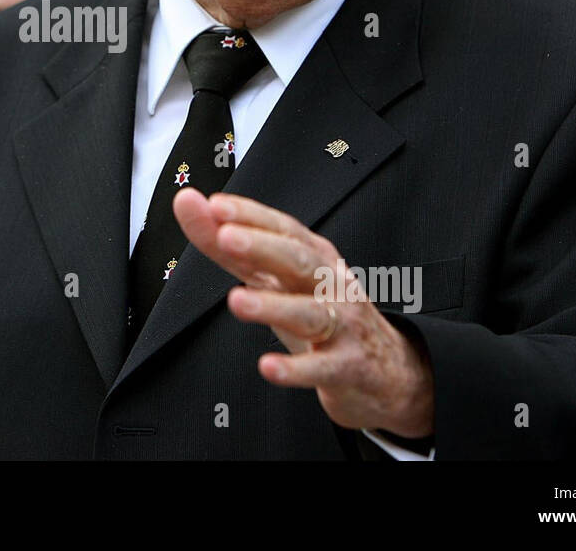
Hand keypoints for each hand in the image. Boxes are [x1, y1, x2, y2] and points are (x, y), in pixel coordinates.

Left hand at [173, 188, 433, 438]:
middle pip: (298, 260)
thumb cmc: (322, 313)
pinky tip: (268, 367)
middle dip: (262, 246)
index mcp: (312, 258)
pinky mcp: (348, 366)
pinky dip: (295, 369)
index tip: (215, 205)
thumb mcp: (274, 279)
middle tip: (225, 238)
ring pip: (309, 312)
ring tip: (236, 301)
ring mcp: (343, 325)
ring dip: (272, 306)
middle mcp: (330, 285)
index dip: (250, 215)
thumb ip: (228, 247)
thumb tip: (188, 204)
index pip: (282, 229)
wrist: (387, 370)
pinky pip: (321, 368)